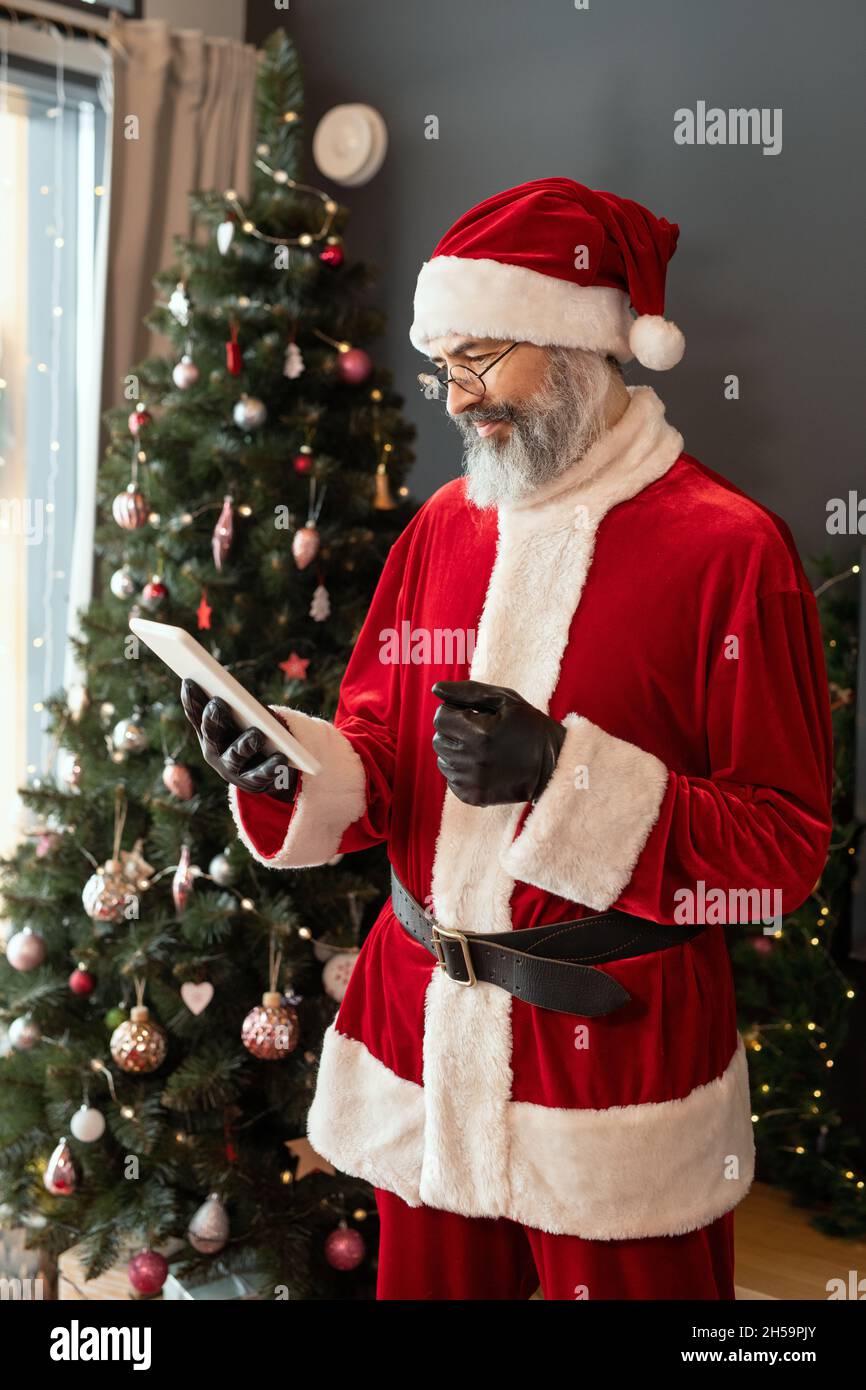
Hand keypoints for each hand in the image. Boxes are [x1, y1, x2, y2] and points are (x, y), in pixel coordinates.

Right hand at [180, 678, 298, 803]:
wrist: (266, 768)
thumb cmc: (249, 733)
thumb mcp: (240, 716)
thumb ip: (231, 703)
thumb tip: (217, 684)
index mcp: (207, 731)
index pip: (195, 714)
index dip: (191, 699)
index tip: (190, 680)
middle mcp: (213, 751)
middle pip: (211, 734)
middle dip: (213, 719)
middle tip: (217, 703)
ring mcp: (231, 769)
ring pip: (234, 757)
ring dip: (244, 745)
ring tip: (256, 734)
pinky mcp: (251, 782)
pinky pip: (260, 775)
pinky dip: (270, 767)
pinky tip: (280, 757)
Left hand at [431, 679, 566, 806]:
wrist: (553, 765)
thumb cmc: (530, 726)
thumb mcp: (505, 700)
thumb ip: (468, 691)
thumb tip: (436, 689)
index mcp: (479, 733)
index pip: (441, 717)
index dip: (455, 712)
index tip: (473, 715)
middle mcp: (472, 759)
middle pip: (438, 739)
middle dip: (454, 731)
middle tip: (478, 731)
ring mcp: (472, 781)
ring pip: (443, 760)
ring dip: (457, 752)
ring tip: (482, 749)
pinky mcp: (474, 797)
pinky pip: (451, 780)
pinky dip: (462, 772)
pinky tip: (483, 766)